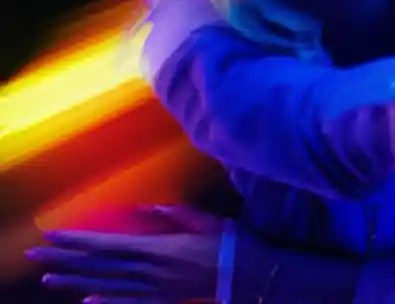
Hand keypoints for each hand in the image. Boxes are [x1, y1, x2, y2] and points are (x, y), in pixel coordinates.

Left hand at [31, 211, 222, 303]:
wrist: (252, 276)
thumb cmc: (232, 244)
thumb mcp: (206, 221)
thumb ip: (175, 215)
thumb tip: (147, 208)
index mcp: (158, 247)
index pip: (108, 244)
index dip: (78, 240)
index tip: (53, 234)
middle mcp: (151, 270)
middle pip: (99, 266)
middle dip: (65, 260)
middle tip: (34, 255)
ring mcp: (156, 289)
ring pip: (106, 285)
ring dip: (75, 281)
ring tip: (48, 279)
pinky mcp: (164, 300)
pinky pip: (130, 303)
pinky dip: (108, 303)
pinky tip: (87, 302)